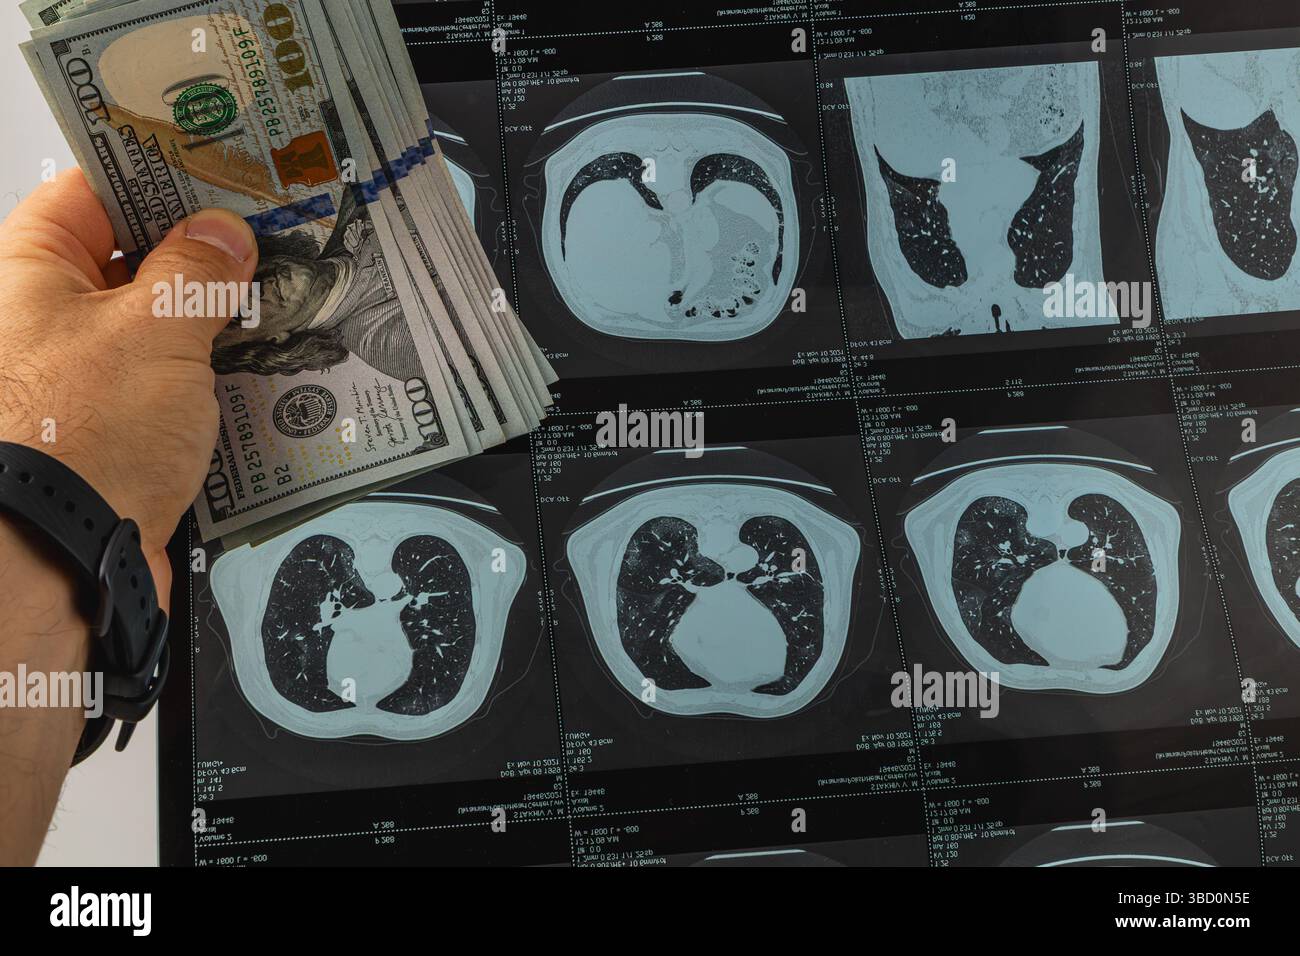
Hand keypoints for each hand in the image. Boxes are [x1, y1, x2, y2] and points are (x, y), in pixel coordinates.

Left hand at [0, 169, 257, 608]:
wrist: (58, 562)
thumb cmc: (71, 443)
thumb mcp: (154, 331)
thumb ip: (197, 272)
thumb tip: (223, 235)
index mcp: (31, 272)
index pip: (94, 191)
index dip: (159, 175)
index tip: (225, 170)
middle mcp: (46, 321)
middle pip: (132, 259)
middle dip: (202, 254)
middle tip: (268, 239)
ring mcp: (81, 379)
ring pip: (157, 327)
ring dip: (213, 321)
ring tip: (277, 303)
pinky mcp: (114, 432)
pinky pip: (170, 386)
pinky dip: (211, 377)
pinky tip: (257, 370)